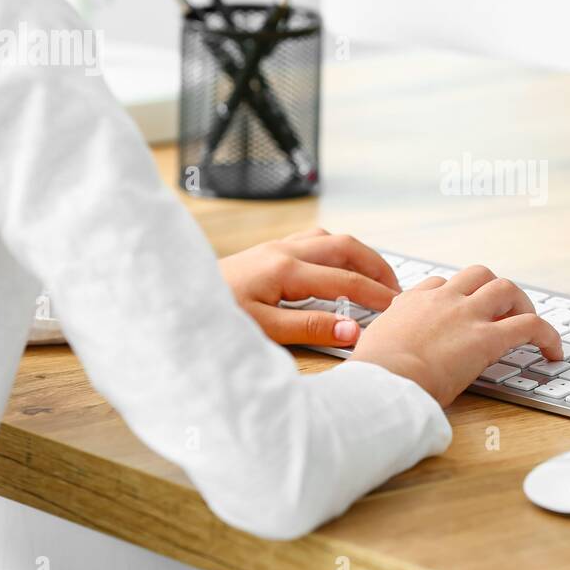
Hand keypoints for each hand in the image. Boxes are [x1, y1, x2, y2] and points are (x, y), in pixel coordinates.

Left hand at [219, 228, 400, 346]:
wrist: (173, 301)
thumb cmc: (213, 317)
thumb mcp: (264, 329)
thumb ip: (312, 327)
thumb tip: (353, 330)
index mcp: (285, 269)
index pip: (345, 280)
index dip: (375, 294)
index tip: (396, 307)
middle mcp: (283, 251)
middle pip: (344, 246)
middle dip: (375, 265)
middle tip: (395, 288)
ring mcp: (274, 248)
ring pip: (328, 239)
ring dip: (356, 254)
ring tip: (372, 276)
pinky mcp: (265, 252)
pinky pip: (311, 241)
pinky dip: (334, 251)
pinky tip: (335, 267)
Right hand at [349, 264, 563, 406]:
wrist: (383, 381)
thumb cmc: (373, 374)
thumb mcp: (372, 348)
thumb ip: (384, 344)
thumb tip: (379, 358)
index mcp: (410, 303)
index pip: (439, 286)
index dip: (455, 297)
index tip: (461, 312)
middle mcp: (441, 301)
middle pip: (478, 275)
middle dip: (494, 289)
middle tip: (504, 312)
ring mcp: (466, 315)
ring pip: (506, 289)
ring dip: (522, 304)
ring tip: (530, 325)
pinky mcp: (488, 338)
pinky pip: (529, 325)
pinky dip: (547, 334)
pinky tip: (553, 351)